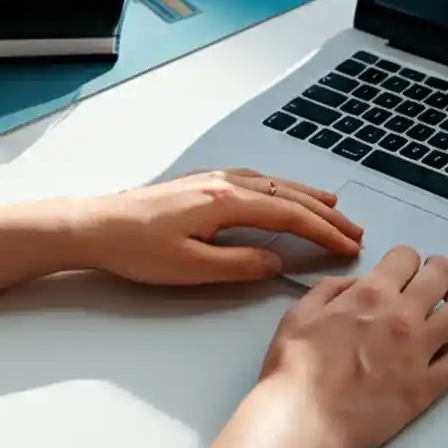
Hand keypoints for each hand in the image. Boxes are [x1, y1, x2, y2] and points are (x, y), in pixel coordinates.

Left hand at [72, 169, 362, 285]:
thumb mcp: (191, 268)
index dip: (323, 232)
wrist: (93, 226)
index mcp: (226, 202)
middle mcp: (224, 184)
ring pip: (274, 184)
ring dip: (307, 197)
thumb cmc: (134, 249)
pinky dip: (280, 188)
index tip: (348, 246)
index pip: (289, 215)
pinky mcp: (201, 183)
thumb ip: (240, 265)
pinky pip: (256, 181)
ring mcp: (212, 179)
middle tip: (354, 230)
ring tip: (333, 208)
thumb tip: (276, 261)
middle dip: (325, 213)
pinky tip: (282, 193)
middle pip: (288, 196)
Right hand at [257, 246, 447, 447]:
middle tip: (435, 278)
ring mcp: (420, 352)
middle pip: (441, 276)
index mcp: (371, 295)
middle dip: (439, 271)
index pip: (407, 258)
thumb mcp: (299, 313)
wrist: (304, 419)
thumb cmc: (294, 367)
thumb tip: (353, 284)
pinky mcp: (426, 387)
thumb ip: (329, 290)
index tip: (403, 268)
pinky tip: (444, 353)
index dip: (405, 259)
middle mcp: (403, 316)